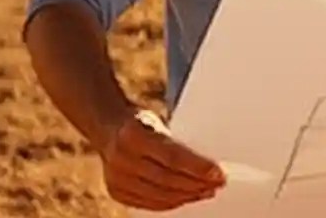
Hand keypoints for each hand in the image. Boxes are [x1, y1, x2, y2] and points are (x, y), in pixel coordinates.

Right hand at [98, 107, 225, 211]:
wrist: (108, 130)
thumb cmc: (141, 124)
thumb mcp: (158, 123)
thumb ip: (177, 143)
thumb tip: (209, 164)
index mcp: (133, 134)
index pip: (172, 156)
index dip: (197, 167)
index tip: (218, 173)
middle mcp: (121, 158)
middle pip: (167, 179)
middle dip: (197, 184)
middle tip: (217, 183)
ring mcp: (116, 178)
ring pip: (160, 194)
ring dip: (188, 195)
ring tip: (206, 191)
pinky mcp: (117, 192)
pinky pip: (150, 203)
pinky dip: (172, 202)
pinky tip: (187, 197)